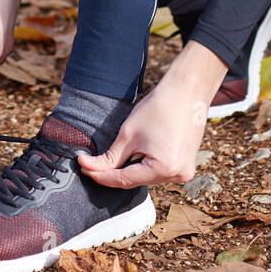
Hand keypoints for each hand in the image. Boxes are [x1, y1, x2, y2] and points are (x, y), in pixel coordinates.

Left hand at [76, 71, 209, 188]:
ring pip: (146, 177)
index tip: (83, 166)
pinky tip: (132, 157)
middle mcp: (177, 176)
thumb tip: (88, 167)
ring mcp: (184, 172)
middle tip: (90, 165)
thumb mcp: (129, 134)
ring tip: (109, 162)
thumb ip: (109, 157)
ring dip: (129, 170)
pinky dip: (144, 165)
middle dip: (113, 173)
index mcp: (164, 169)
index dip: (101, 175)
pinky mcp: (186, 165)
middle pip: (136, 180)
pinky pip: (159, 171)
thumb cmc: (159, 107)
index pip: (124, 180)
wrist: (187, 91)